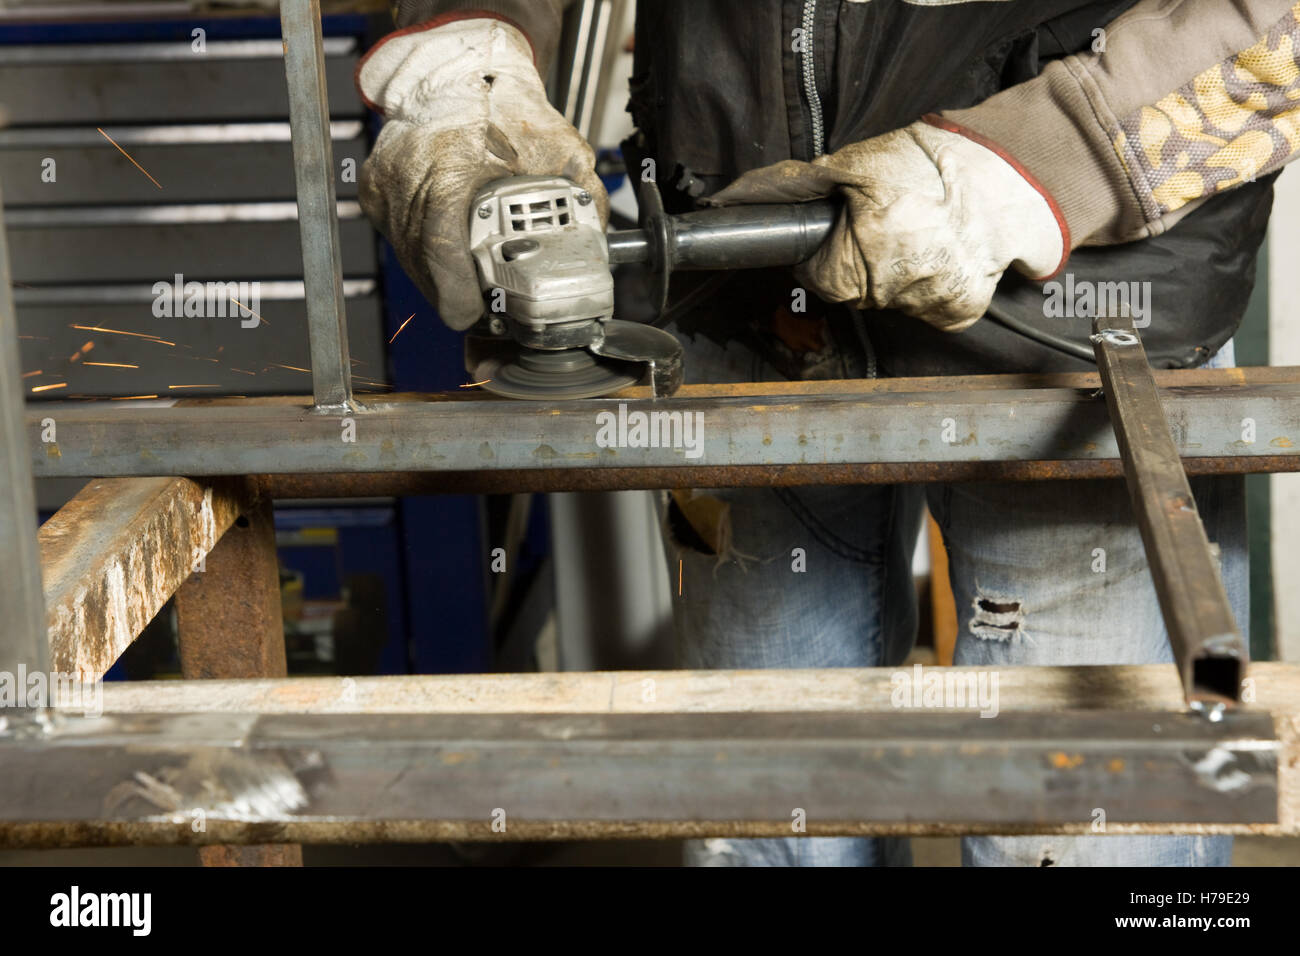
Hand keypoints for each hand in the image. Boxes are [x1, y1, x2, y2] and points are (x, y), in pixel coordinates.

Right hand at [356, 17, 607, 329]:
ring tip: (469, 288)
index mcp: (448, 164)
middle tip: (484, 309)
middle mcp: (406, 176)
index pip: (439, 244)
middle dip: (455, 291)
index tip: (473, 312)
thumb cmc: (500, 101)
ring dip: (439, 278)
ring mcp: (384, 186)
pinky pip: (398, 239)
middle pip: (423, 262)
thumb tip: (596, 243)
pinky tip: (449, 257)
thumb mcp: (557, 144)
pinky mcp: (374, 191)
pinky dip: (423, 254)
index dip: (455, 289)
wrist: (456, 69)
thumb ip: (581, 194)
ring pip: (408, 257)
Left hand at [706, 118, 1066, 331]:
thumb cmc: (932, 165)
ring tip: (918, 234)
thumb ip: (795, 186)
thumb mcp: (856, 163)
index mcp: (864, 253)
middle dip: (860, 262)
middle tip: (888, 225)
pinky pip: (928, 308)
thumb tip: (734, 198)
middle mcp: (895, 288)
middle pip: (852, 292)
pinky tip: (940, 254)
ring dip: (895, 274)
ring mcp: (928, 304)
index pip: (819, 276)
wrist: (1010, 174)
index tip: (847, 229)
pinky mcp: (958, 311)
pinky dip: (931, 286)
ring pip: (888, 301)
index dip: (828, 250)